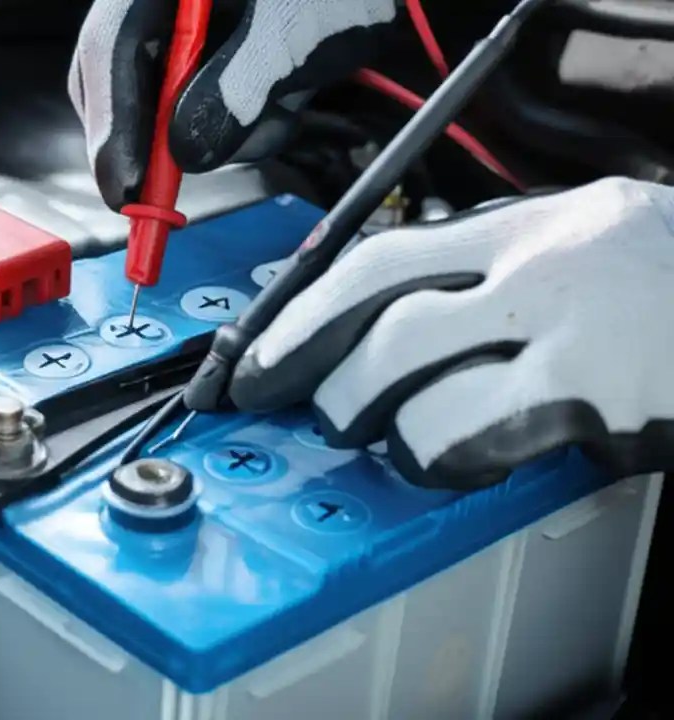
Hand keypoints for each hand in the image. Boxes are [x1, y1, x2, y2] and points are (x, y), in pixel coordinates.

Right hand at [68, 0, 395, 209]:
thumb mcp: (292, 28)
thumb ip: (237, 87)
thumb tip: (187, 152)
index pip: (110, 43)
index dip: (111, 118)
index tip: (124, 183)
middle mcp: (169, 5)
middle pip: (119, 77)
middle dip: (152, 138)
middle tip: (157, 196)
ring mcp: (192, 31)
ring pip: (166, 105)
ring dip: (223, 131)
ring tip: (279, 110)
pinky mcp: (222, 61)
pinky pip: (209, 111)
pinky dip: (248, 124)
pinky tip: (287, 103)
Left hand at [229, 177, 673, 489]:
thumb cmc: (667, 289)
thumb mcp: (581, 245)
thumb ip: (489, 272)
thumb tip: (374, 324)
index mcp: (526, 225)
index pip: (374, 260)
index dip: (298, 316)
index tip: (254, 362)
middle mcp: (540, 266)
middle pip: (379, 331)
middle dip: (325, 386)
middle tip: (320, 415)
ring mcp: (572, 331)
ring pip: (415, 395)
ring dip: (387, 435)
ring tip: (404, 441)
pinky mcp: (601, 398)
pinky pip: (476, 440)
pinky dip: (451, 460)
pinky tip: (472, 457)